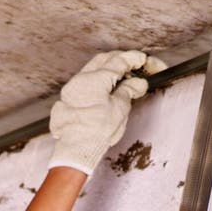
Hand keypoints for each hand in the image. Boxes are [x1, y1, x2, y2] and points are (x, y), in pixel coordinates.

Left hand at [48, 50, 166, 175]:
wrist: (75, 151)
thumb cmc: (96, 133)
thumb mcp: (119, 110)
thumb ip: (128, 91)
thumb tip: (137, 83)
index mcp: (95, 79)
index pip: (118, 61)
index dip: (134, 59)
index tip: (144, 61)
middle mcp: (81, 79)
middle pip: (104, 60)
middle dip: (120, 60)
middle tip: (134, 66)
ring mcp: (72, 88)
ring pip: (92, 70)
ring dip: (107, 70)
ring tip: (121, 78)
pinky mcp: (67, 99)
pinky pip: (84, 82)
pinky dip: (97, 81)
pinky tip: (105, 88)